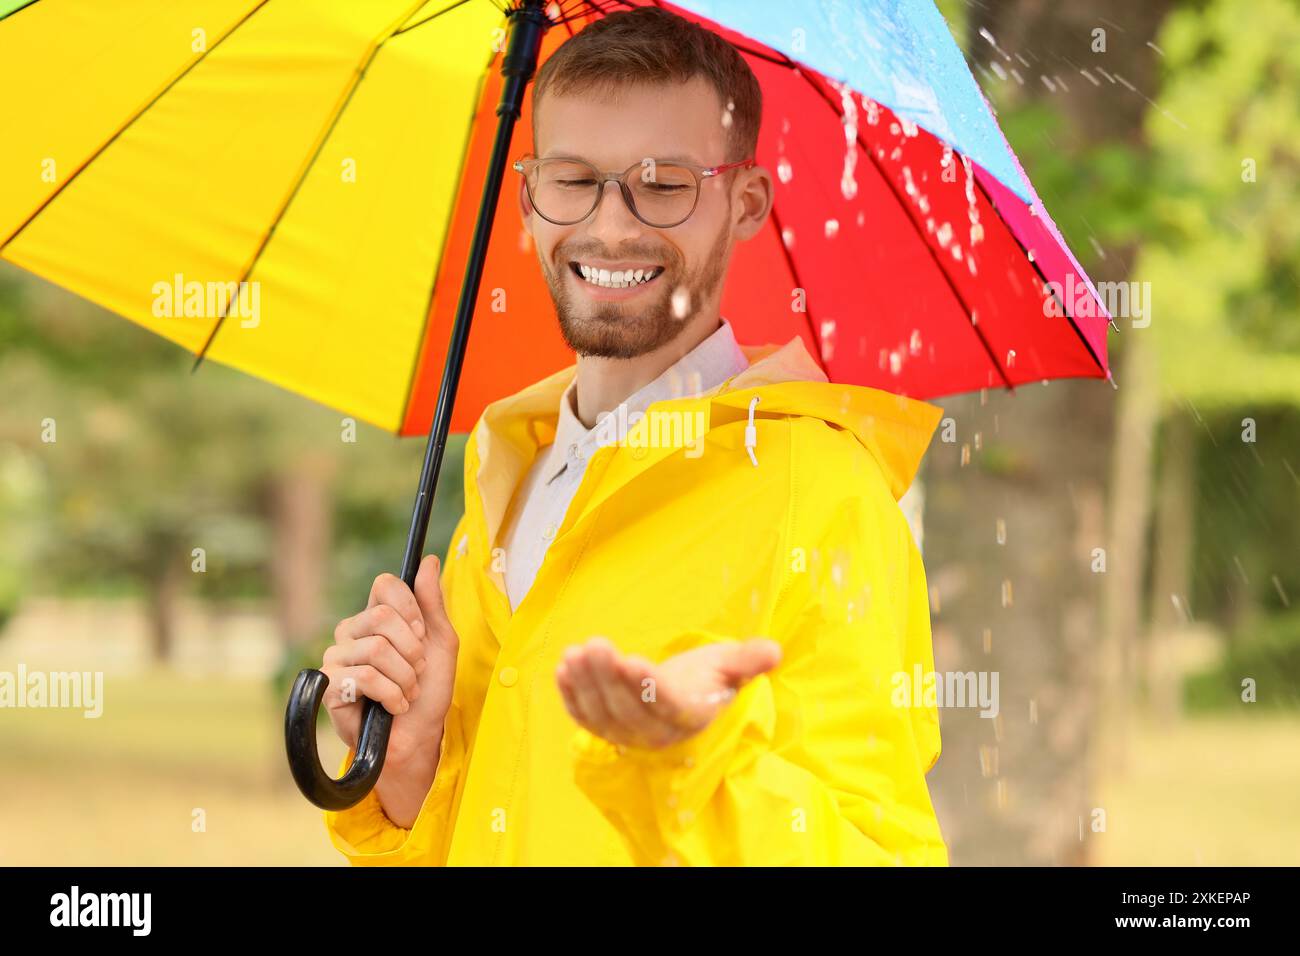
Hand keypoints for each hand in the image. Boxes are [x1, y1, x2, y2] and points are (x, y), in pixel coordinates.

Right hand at [321, 555, 458, 768]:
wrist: (419, 737)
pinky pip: (364, 677)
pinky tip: (393, 706)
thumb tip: (428, 560)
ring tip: (408, 693)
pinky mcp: (329, 686)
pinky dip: (392, 695)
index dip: (409, 607)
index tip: (421, 632)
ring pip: (376, 649)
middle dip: (412, 649)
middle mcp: (351, 631)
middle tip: (417, 671)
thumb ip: (432, 602)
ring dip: (405, 677)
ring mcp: (337, 657)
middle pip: (380, 616)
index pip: (385, 585)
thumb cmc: (429, 691)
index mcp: (376, 616)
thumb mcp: (441, 642)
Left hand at [556, 636, 781, 749]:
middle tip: (596, 644)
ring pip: (603, 715)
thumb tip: (775, 651)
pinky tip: (563, 667)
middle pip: (629, 710)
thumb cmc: (709, 679)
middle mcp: (657, 733)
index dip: (646, 685)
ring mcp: (629, 735)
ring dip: (586, 684)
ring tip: (576, 651)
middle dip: (609, 677)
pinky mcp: (607, 730)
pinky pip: (585, 718)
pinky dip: (571, 696)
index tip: (630, 659)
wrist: (686, 699)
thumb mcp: (730, 668)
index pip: (665, 704)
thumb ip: (748, 661)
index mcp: (689, 716)